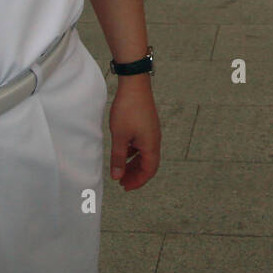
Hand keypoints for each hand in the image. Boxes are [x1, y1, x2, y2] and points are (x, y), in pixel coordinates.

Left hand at [108, 76, 159, 191]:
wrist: (134, 84)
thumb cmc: (127, 109)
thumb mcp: (120, 136)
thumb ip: (119, 157)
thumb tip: (117, 176)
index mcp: (151, 145)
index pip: (149, 170)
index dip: (138, 181)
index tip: (125, 187)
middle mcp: (155, 140)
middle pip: (149, 164)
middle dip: (136, 175)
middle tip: (122, 183)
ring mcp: (152, 132)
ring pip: (145, 154)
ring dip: (134, 164)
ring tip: (121, 170)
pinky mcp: (147, 125)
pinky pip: (143, 145)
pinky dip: (134, 153)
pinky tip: (124, 153)